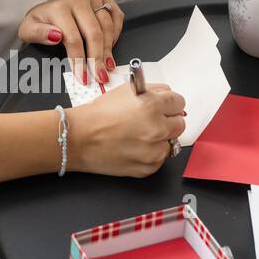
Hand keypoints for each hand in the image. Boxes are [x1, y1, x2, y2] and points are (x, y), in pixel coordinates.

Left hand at [18, 0, 124, 86]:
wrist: (50, 8)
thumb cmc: (41, 22)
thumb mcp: (28, 29)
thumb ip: (37, 33)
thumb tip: (55, 36)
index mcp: (60, 8)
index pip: (73, 38)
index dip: (79, 60)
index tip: (83, 77)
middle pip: (94, 33)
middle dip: (98, 58)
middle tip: (101, 77)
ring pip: (107, 26)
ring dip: (109, 49)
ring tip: (107, 66)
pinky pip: (117, 16)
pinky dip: (116, 33)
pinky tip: (111, 46)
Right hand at [67, 82, 185, 177]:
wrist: (78, 139)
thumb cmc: (97, 115)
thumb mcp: (126, 90)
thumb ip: (153, 90)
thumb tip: (167, 95)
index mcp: (153, 105)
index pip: (179, 102)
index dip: (169, 103)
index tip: (163, 106)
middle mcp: (157, 129)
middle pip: (180, 123)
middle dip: (167, 121)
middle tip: (150, 121)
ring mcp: (154, 151)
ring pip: (171, 143)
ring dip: (160, 139)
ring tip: (139, 136)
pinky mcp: (148, 167)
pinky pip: (159, 159)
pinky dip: (150, 154)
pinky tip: (133, 148)